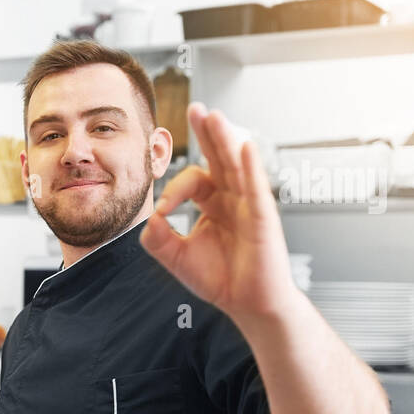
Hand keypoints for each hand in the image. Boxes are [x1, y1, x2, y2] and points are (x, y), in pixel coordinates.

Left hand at [139, 103, 298, 322]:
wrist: (249, 305)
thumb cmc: (222, 280)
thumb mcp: (178, 258)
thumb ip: (158, 240)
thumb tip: (150, 219)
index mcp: (214, 203)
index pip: (194, 179)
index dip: (175, 188)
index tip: (163, 208)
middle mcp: (233, 198)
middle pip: (219, 158)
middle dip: (207, 133)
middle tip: (196, 109)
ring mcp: (250, 205)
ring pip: (236, 165)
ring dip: (225, 139)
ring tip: (214, 116)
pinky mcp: (263, 217)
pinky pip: (256, 187)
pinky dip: (251, 166)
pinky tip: (244, 145)